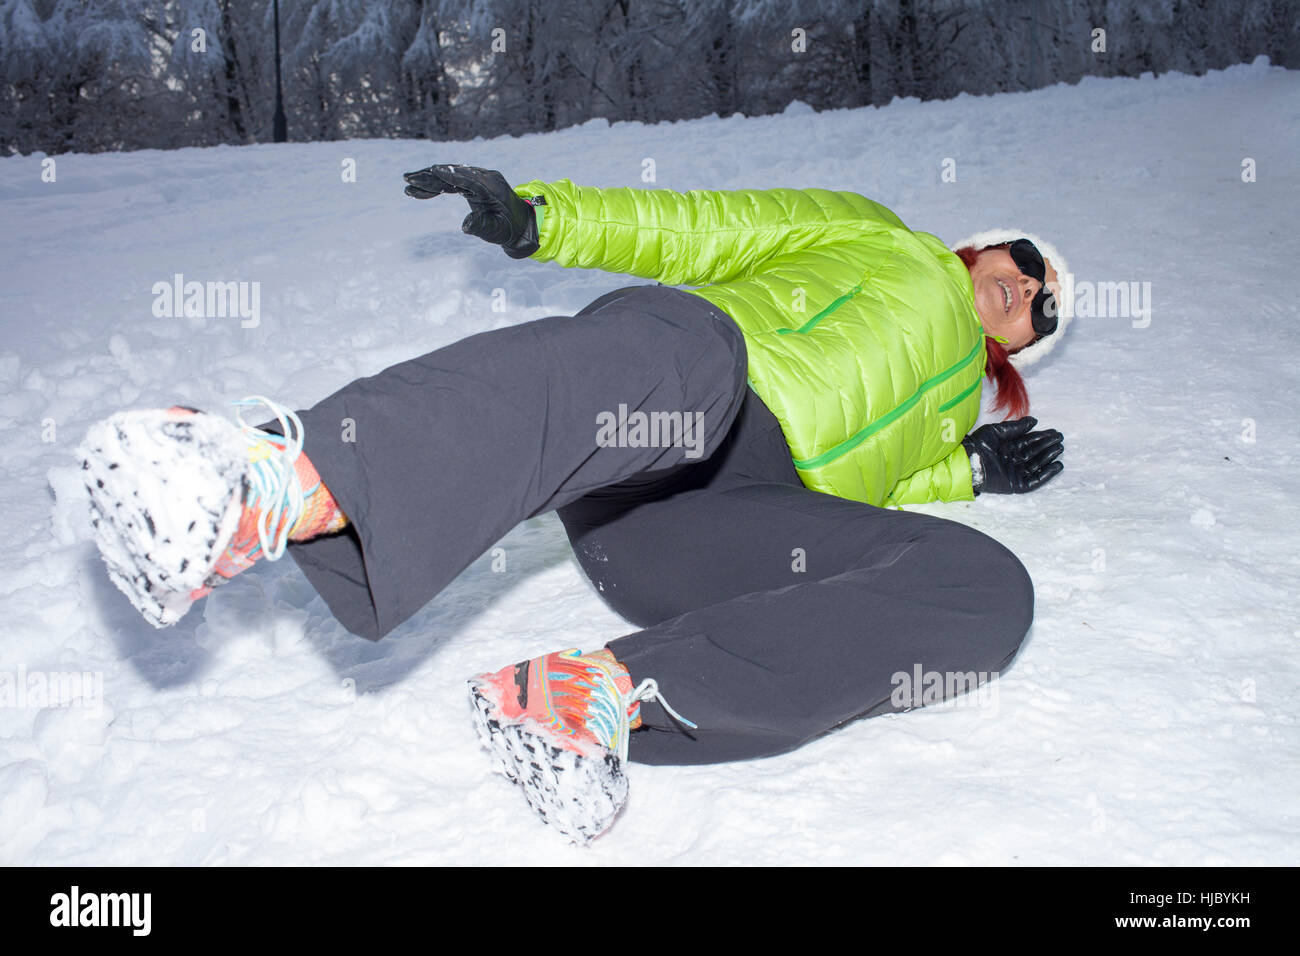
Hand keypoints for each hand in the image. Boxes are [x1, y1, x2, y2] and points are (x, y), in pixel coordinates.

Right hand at [403, 164, 538, 258]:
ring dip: (429, 180)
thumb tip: (465, 226)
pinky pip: (452, 182)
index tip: (432, 170)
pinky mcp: (473, 182)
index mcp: (493, 187)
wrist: (520, 224)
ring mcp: (479, 178)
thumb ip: (481, 227)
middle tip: (408, 179)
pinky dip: (436, 186)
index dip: (449, 175)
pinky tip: (419, 191)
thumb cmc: (508, 229)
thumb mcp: (496, 232)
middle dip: (430, 176)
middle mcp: (486, 178)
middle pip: (454, 174)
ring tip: (408, 184)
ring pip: (450, 176)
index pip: (468, 178)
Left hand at [961, 416, 1063, 494]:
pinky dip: (1046, 474)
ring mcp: (1014, 473)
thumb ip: (1016, 427)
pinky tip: (1056, 465)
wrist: (970, 461)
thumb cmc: (979, 445)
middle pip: (1034, 453)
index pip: (1028, 442)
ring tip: (1059, 448)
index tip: (1054, 432)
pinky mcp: (1015, 484)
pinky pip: (1034, 480)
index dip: (1041, 437)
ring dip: (1048, 457)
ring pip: (1036, 465)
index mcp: (1007, 448)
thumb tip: (1034, 421)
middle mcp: (1012, 460)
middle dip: (1047, 446)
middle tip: (1060, 439)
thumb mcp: (997, 431)